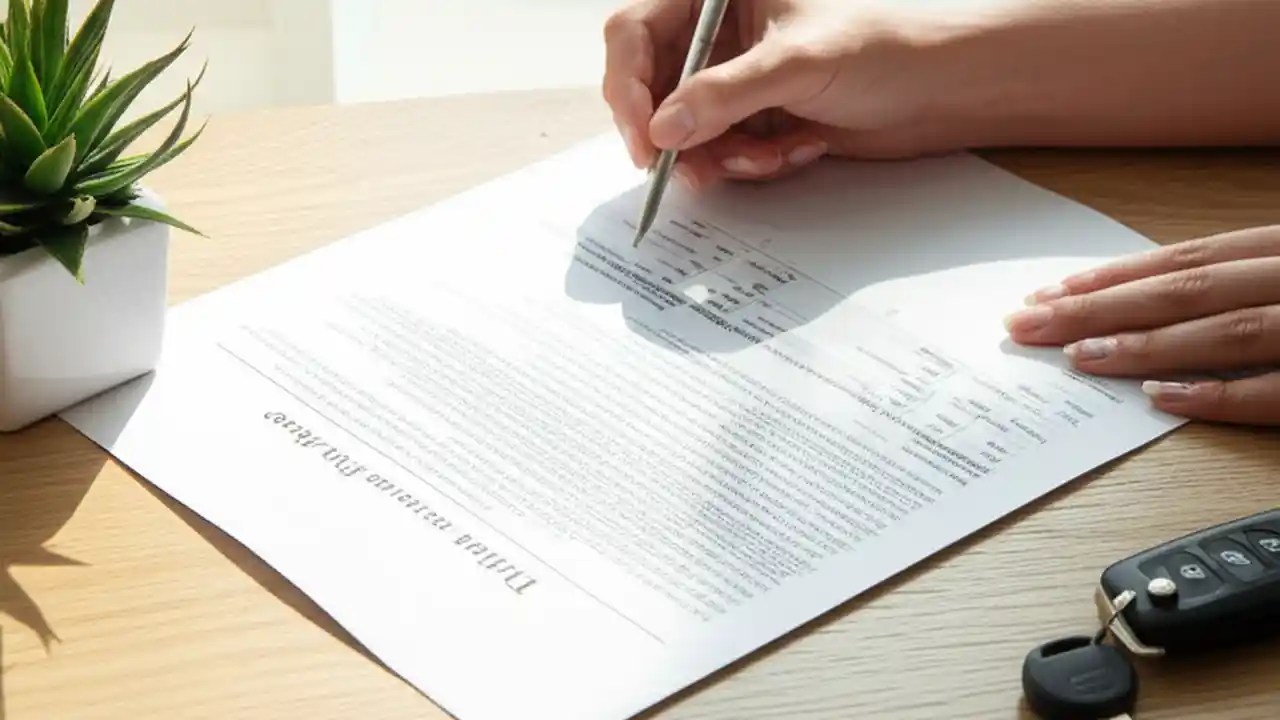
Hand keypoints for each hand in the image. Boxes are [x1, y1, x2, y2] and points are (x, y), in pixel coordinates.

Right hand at [601, 0, 983, 188]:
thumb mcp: (796, 63)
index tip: (644, 137)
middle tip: (692, 169)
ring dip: (719, 156)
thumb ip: (724, 95)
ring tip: (767, 156)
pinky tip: (795, 149)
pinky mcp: (754, 117)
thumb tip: (662, 129)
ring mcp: (734, 77)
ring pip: (685, 130)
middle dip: (675, 134)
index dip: (629, 86)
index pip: (636, 33)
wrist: (941, 89)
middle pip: (652, 89)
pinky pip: (721, 151)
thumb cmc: (883, 45)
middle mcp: (717, 33)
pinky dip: (749, 162)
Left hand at [1005, 226, 1279, 425]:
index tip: (1048, 294)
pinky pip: (1276, 390)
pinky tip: (1161, 398)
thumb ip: (1242, 283)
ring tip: (1078, 356)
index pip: (1187, 261)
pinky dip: (1219, 394)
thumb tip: (1154, 302)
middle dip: (1101, 308)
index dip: (1114, 277)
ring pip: (1228, 330)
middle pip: (1188, 291)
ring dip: (1147, 344)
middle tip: (1029, 326)